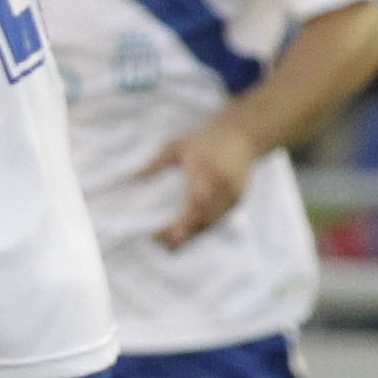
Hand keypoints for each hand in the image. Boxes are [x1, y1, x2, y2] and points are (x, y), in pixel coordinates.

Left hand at [143, 116, 258, 248]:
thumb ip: (156, 161)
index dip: (182, 221)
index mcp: (205, 169)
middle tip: (159, 241)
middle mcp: (222, 183)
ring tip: (170, 241)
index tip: (163, 233)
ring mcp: (232, 192)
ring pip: (212, 221)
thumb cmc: (204, 140)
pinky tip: (189, 232)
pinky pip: (220, 218)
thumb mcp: (176, 145)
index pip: (196, 201)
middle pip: (203, 217)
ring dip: (193, 233)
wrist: (242, 135)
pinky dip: (204, 227)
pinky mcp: (238, 198)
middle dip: (183, 232)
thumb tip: (135, 177)